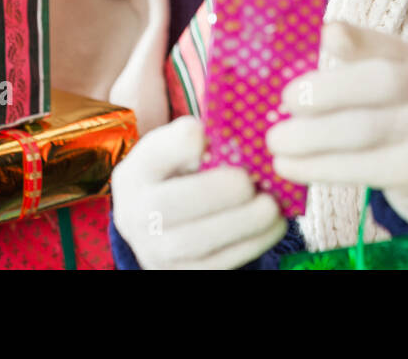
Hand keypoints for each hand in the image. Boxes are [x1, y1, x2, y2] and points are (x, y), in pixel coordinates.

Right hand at [111, 115, 285, 268]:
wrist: (159, 225)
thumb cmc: (178, 176)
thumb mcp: (176, 151)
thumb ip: (198, 140)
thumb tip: (239, 136)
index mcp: (136, 173)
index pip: (152, 155)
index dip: (178, 143)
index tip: (204, 134)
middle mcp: (135, 214)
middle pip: (166, 206)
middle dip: (215, 192)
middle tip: (249, 182)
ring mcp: (154, 251)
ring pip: (193, 242)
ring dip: (241, 222)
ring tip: (270, 206)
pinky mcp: (179, 274)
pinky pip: (216, 265)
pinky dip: (251, 245)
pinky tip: (272, 226)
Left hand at [267, 22, 407, 225]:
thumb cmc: (402, 112)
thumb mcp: (394, 78)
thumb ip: (358, 61)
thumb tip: (318, 39)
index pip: (386, 44)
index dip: (357, 39)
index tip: (325, 35)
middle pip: (379, 84)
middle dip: (326, 91)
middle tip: (286, 100)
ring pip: (363, 131)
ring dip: (310, 137)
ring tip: (275, 140)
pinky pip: (358, 169)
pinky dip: (316, 167)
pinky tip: (287, 166)